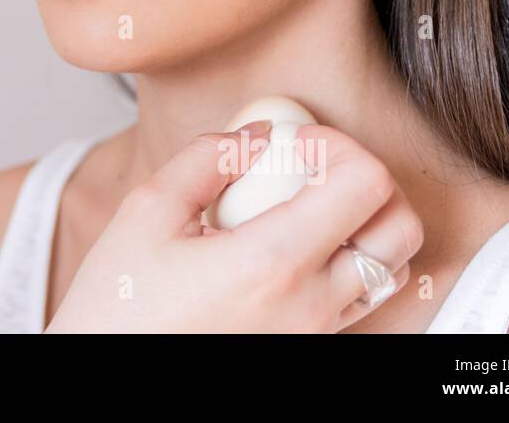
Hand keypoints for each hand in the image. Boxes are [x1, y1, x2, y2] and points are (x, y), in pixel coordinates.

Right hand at [43, 121, 423, 331]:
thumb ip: (207, 159)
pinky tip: (288, 249)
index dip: (338, 144)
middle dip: (364, 180)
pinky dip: (344, 263)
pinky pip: (358, 299)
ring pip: (390, 268)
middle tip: (310, 170)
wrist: (108, 374)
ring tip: (301, 210)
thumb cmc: (118, 308)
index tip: (295, 143)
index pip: (365, 184)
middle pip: (399, 227)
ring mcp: (315, 334)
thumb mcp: (146, 213)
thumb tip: (258, 134)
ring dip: (360, 225)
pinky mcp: (309, 348)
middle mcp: (309, 306)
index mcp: (272, 263)